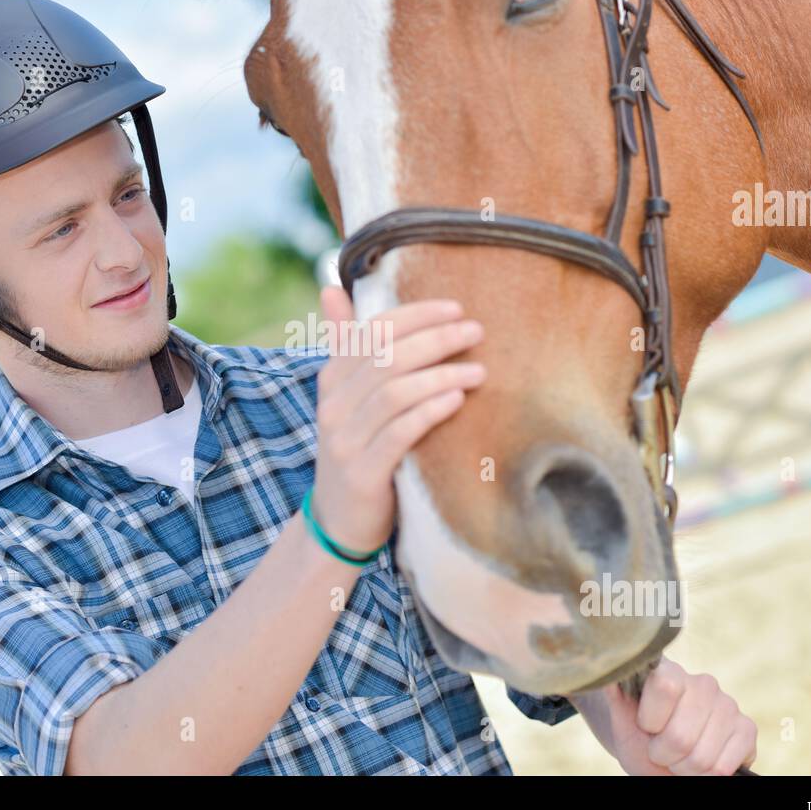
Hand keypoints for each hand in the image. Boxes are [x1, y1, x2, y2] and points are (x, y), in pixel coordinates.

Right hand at [308, 286, 486, 556]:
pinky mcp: (362, 473)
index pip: (370, 331)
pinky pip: (400, 433)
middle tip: (476, 331)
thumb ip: (346, 345)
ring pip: (394, 393)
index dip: (414, 315)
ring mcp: (344, 440)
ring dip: (441, 375)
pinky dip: (430, 411)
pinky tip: (458, 400)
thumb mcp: (347, 398)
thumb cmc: (357, 449)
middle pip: (386, 358)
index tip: (455, 308)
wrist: (339, 521)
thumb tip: (332, 288)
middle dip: (435, 339)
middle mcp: (333, 406)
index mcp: (332, 380)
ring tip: (479, 369)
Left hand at [576, 657, 756, 774]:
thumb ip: (616, 696)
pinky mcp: (747, 730)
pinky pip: (724, 767)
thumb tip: (607, 676)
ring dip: (684, 768)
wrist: (661, 752)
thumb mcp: (621, 719)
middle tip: (660, 749)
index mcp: (671, 673)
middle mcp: (704, 683)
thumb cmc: (639, 734)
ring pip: (702, 758)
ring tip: (678, 756)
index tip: (644, 726)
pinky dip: (706, 775)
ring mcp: (728, 706)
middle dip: (664, 754)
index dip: (649, 721)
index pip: (664, 687)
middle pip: (680, 737)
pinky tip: (700, 760)